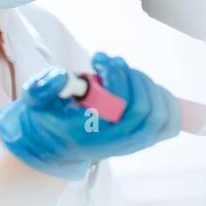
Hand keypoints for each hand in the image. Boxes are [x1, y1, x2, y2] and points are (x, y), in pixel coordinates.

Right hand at [0, 52, 181, 179]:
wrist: (58, 144)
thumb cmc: (51, 118)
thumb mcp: (36, 100)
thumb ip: (43, 86)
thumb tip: (63, 75)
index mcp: (90, 133)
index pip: (122, 107)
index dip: (117, 77)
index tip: (99, 61)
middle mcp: (115, 142)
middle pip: (145, 109)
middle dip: (132, 77)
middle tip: (113, 63)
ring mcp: (132, 143)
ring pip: (160, 115)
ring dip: (147, 84)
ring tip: (126, 74)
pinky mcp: (143, 139)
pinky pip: (170, 124)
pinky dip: (166, 101)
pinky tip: (147, 87)